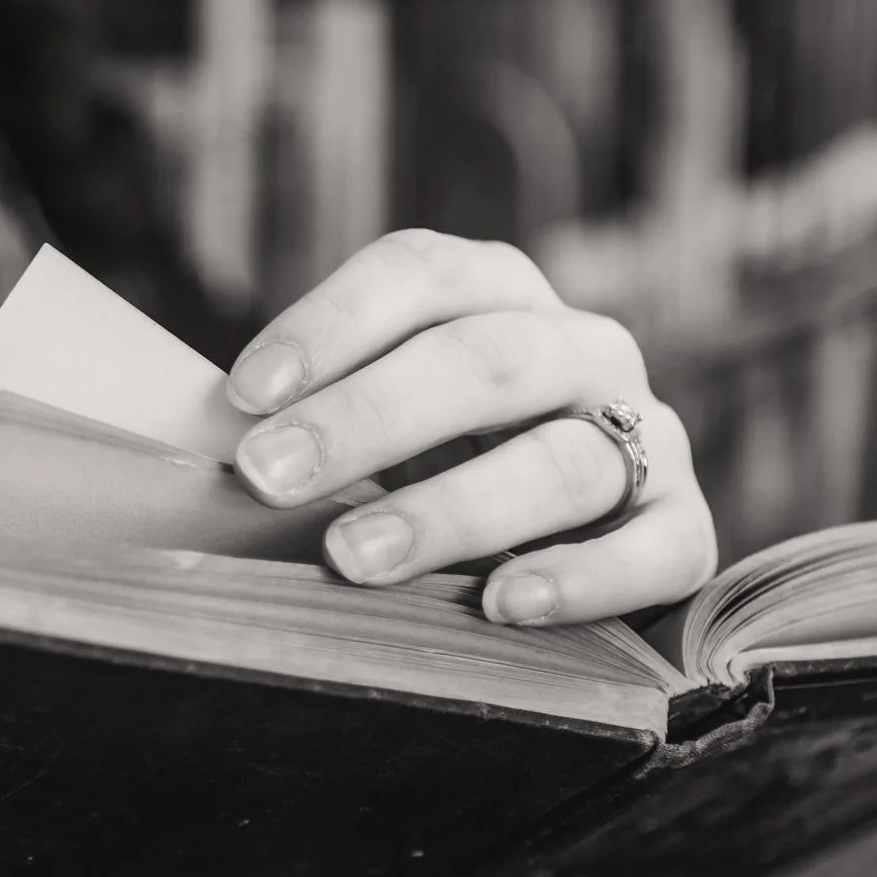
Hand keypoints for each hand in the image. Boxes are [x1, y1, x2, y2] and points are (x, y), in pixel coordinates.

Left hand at [225, 231, 716, 624]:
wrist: (586, 528)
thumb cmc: (442, 460)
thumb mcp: (384, 416)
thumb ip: (311, 414)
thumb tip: (192, 440)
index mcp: (500, 294)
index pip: (421, 274)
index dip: (331, 323)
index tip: (243, 394)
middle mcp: (581, 349)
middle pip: (484, 362)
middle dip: (367, 419)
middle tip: (269, 478)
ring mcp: (646, 435)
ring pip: (562, 460)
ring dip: (452, 510)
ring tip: (355, 559)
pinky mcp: (684, 526)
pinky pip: (652, 549)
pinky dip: (581, 577)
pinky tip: (502, 603)